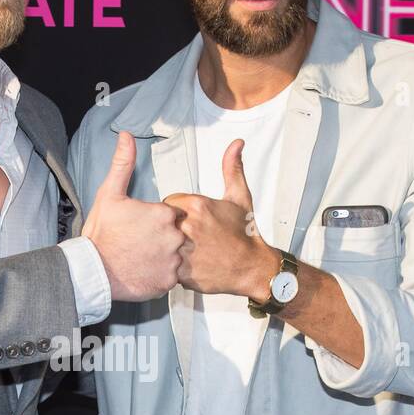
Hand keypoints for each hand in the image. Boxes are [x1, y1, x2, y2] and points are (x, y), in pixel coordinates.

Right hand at [82, 131, 186, 300]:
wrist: (93, 270)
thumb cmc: (101, 232)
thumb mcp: (109, 194)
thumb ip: (123, 164)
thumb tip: (126, 136)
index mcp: (164, 213)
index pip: (170, 215)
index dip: (154, 220)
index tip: (139, 227)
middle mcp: (174, 236)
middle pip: (176, 235)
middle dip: (161, 239)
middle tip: (139, 245)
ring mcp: (172, 260)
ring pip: (175, 256)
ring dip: (162, 257)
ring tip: (141, 259)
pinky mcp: (168, 281)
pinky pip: (170, 276)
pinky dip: (159, 275)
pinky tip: (143, 271)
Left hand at [164, 138, 278, 295]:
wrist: (252, 267)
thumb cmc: (245, 234)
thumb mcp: (239, 197)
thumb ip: (232, 168)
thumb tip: (236, 143)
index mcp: (197, 205)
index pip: (169, 203)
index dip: (178, 212)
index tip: (191, 220)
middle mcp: (188, 226)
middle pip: (162, 223)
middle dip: (171, 228)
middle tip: (190, 237)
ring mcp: (184, 250)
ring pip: (161, 243)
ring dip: (169, 246)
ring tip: (189, 251)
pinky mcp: (181, 271)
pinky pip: (164, 264)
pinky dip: (171, 265)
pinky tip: (187, 263)